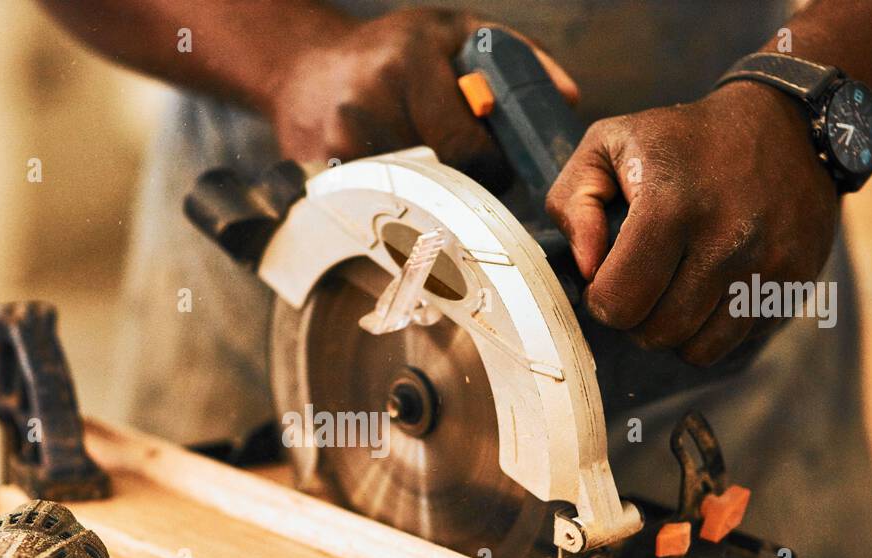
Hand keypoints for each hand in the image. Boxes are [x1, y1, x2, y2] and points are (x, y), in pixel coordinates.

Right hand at [268, 8, 576, 187]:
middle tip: (465, 176)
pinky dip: (394, 207)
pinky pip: (377, 209)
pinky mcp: (321, 172)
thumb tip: (565, 99)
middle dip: (464, 187)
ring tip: (429, 175)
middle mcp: (370, 100)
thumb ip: (519, 58)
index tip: (492, 165)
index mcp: (411, 62)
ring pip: (411, 203)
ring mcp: (339, 141)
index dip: (490, 167)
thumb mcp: (455, 34)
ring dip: (431, 201)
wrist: (307, 69)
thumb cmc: (393, 51)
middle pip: (441, 181)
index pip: (469, 147)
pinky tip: (393, 184)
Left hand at [545, 82, 840, 365]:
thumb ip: (572, 203)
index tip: (606, 279)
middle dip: (638, 318)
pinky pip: (738, 340)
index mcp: (671, 206)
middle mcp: (726, 240)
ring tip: (675, 289)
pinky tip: (713, 288)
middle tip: (642, 284)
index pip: (620, 302)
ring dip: (678, 330)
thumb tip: (585, 269)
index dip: (601, 300)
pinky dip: (717, 327)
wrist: (785, 124)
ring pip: (699, 349)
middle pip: (658, 332)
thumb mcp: (608, 144)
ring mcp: (767, 264)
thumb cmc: (682, 139)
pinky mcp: (795, 281)